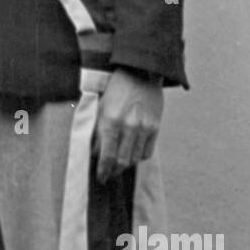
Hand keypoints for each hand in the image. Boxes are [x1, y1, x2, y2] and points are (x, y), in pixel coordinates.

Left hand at [94, 68, 162, 182]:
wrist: (140, 72)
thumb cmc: (116, 88)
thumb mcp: (101, 106)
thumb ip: (97, 129)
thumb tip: (94, 151)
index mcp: (110, 120)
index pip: (106, 155)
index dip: (103, 170)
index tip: (100, 177)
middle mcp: (128, 126)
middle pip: (121, 161)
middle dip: (113, 171)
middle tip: (108, 174)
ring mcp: (143, 128)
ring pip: (134, 159)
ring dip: (125, 166)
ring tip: (118, 166)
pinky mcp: (155, 128)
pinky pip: (146, 152)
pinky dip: (138, 157)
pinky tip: (132, 155)